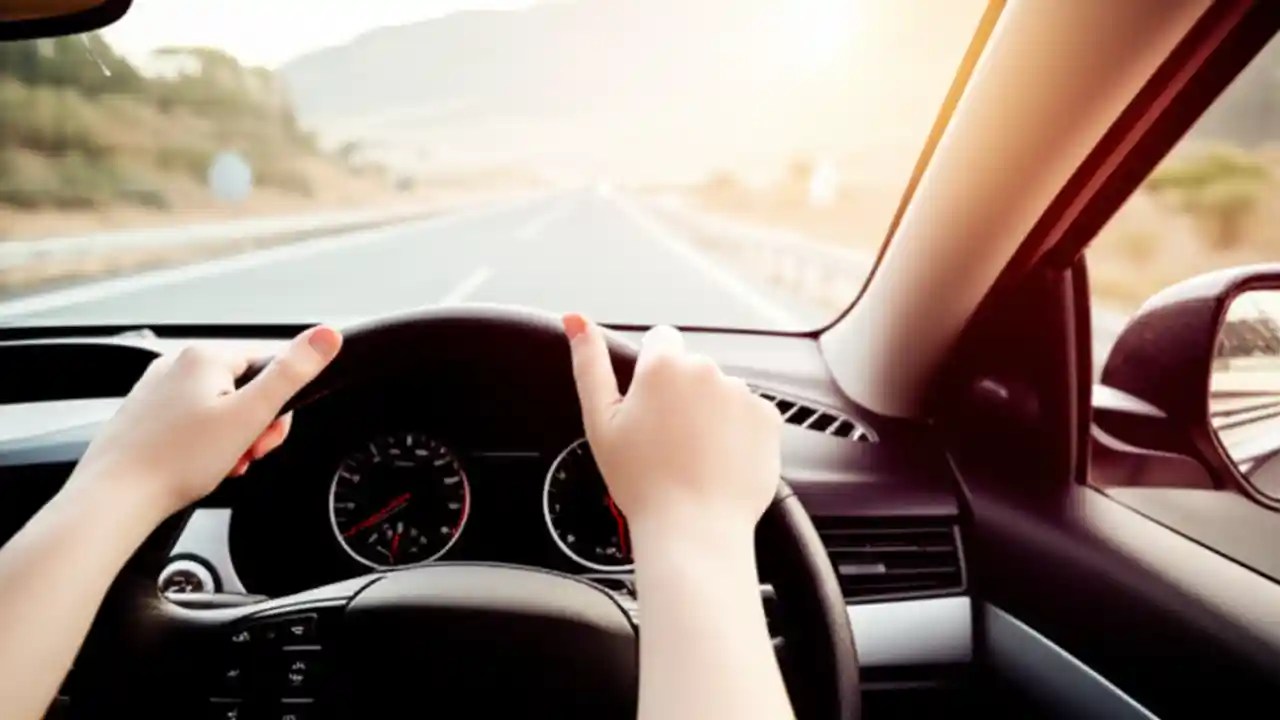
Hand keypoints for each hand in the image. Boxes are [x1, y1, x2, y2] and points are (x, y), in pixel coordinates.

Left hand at [65, 326, 341, 521]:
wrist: (116, 498)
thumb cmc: (177, 460)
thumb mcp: (250, 416)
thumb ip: (292, 374)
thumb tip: (327, 335)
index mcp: (205, 356)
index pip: (269, 366)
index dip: (277, 407)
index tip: (264, 436)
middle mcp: (177, 363)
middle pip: (245, 389)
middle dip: (253, 426)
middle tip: (244, 454)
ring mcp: (157, 388)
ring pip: (219, 409)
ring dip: (231, 440)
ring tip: (218, 464)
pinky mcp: (145, 414)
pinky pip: (192, 422)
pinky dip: (203, 445)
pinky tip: (197, 466)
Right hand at [563, 314, 780, 544]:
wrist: (694, 528)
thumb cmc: (641, 482)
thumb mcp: (600, 422)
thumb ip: (588, 363)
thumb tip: (575, 318)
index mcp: (663, 366)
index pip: (660, 339)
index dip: (651, 371)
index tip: (648, 404)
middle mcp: (707, 369)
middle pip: (692, 368)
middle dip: (681, 393)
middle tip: (666, 439)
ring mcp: (742, 393)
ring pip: (720, 391)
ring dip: (710, 411)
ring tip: (694, 455)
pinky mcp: (768, 417)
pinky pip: (748, 413)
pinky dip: (737, 431)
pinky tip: (719, 460)